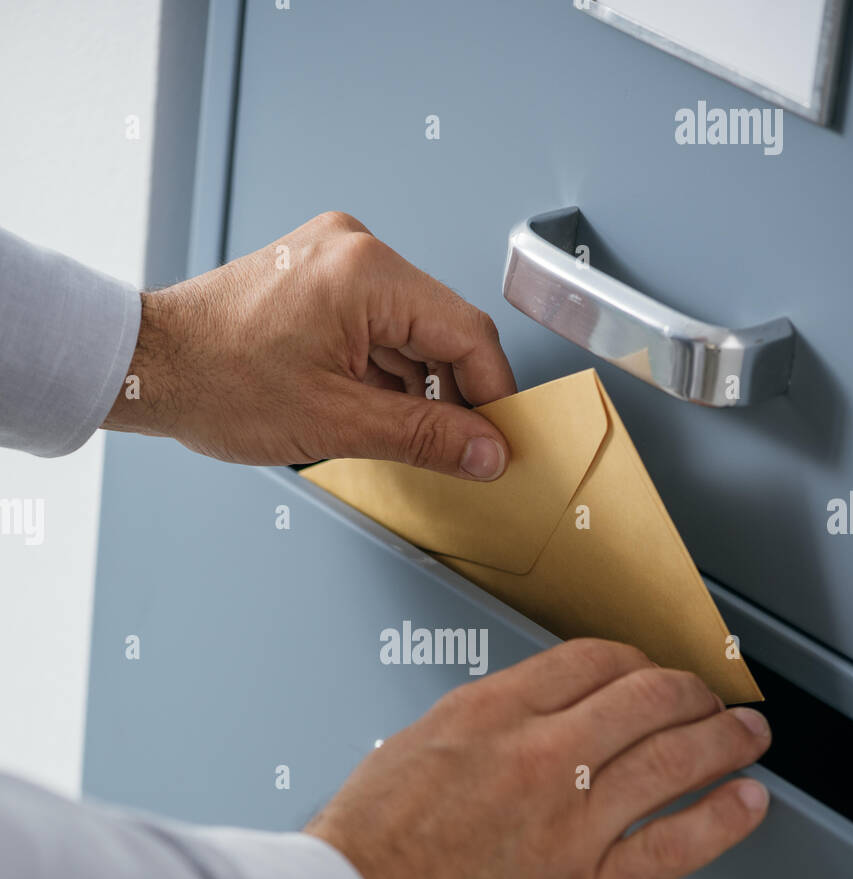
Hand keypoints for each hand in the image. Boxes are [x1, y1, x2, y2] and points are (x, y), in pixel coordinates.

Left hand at [104, 211, 515, 479]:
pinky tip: (371, 410)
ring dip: (415, 386)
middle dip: (453, 392)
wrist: (151, 368)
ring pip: (409, 330)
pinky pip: (376, 325)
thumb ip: (424, 436)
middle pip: (440, 327)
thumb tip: (485, 451)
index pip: (466, 332)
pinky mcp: (316, 277)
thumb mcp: (337, 423)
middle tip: (459, 449)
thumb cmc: (218, 384)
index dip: (492, 393)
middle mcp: (354, 250)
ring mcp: (333, 260)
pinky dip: (383, 371)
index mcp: (366, 273)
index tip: (499, 440)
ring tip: (398, 435)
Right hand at [305, 640, 771, 878]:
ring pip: (674, 760)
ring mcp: (569, 826)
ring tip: (746, 737)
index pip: (592, 660)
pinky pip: (676, 845)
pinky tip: (745, 802)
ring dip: (725, 740)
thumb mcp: (414, 750)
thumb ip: (484, 729)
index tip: (647, 675)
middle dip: (690, 693)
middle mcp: (539, 758)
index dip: (635, 662)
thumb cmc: (365, 854)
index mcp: (490, 714)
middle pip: (646, 699)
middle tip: (708, 700)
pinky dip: (723, 817)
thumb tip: (537, 720)